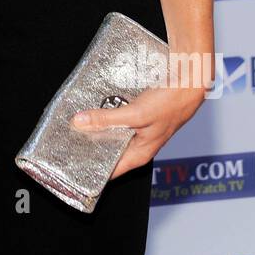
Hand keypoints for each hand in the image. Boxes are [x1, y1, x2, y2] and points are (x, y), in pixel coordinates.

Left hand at [69, 82, 204, 178]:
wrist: (189, 82)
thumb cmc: (171, 103)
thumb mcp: (135, 113)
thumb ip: (107, 118)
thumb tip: (80, 122)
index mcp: (139, 155)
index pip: (110, 171)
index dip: (90, 170)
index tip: (70, 165)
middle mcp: (138, 147)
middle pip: (108, 152)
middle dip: (89, 147)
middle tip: (66, 140)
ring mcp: (138, 132)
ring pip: (111, 136)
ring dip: (96, 130)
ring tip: (75, 125)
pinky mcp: (138, 118)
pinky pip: (116, 121)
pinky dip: (105, 117)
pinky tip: (93, 110)